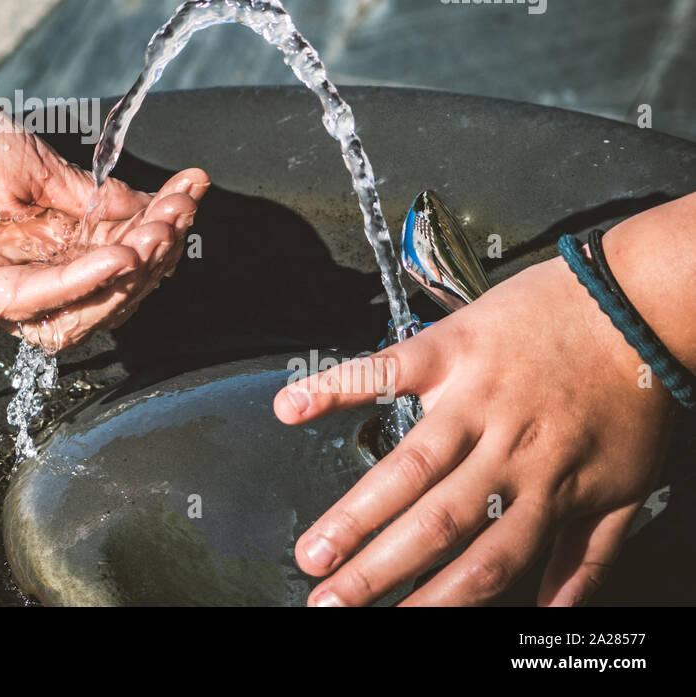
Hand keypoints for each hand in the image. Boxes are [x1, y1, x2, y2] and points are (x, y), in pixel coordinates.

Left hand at [0, 47, 208, 350]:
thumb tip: (150, 213)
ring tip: (155, 239)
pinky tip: (116, 254)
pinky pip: (19, 301)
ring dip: (121, 277)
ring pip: (66, 312)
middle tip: (178, 219)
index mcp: (27, 243)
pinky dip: (76, 281)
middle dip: (149, 260)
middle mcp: (6, 273)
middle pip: (96, 297)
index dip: (154, 236)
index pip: (105, 261)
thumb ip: (83, 196)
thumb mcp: (25, 158)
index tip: (191, 195)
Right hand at [273, 254, 672, 605]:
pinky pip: (386, 368)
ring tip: (313, 550)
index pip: (485, 564)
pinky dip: (337, 385)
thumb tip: (553, 615)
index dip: (436, 602)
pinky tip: (292, 408)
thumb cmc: (631, 394)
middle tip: (328, 602)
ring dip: (356, 512)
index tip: (391, 626)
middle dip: (377, 571)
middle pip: (435, 523)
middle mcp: (506, 450)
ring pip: (407, 464)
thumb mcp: (627, 486)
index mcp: (548, 490)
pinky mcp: (449, 346)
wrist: (635, 300)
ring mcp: (472, 396)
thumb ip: (587, 555)